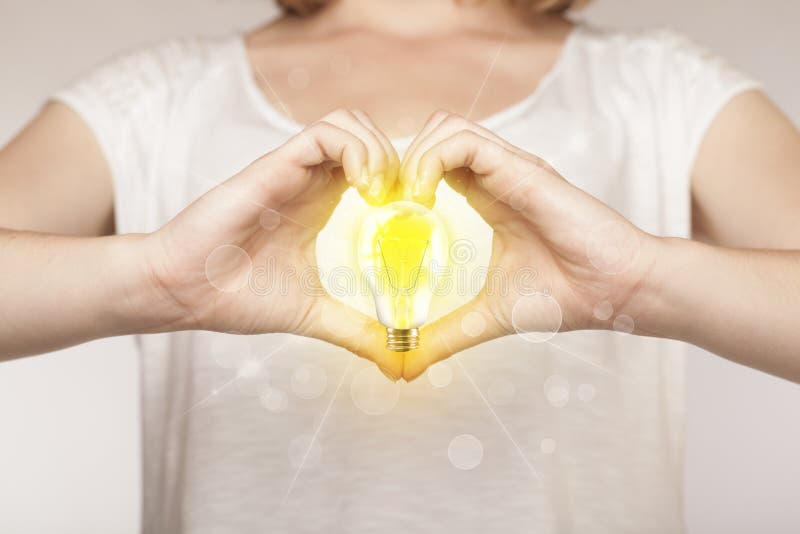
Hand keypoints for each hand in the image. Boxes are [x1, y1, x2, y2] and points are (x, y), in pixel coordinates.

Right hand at [139, 109, 404, 378]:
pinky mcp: (275, 166)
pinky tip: (365, 187)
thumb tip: (396, 363)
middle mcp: (310, 180)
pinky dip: (357, 150)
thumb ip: (356, 330)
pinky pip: (325, 132)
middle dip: (399, 159)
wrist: (183, 292)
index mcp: (321, 204)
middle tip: (405, 201)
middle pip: (366, 134)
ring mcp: (293, 169)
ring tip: (382, 194)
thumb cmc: (237, 297)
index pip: (372, 166)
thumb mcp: (314, 315)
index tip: (414, 217)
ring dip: (380, 151)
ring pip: (349, 122)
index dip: (401, 180)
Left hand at [399, 111, 658, 379]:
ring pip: (445, 127)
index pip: (433, 162)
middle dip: (399, 161)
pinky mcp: (520, 168)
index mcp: (487, 197)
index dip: (403, 179)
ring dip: (412, 157)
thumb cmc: (563, 297)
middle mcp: (496, 175)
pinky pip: (464, 140)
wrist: (617, 293)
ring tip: (404, 199)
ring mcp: (509, 167)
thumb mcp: (486, 316)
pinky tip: (423, 197)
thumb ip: (445, 335)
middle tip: (386, 203)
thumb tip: (405, 367)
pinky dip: (432, 159)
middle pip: (434, 135)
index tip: (384, 215)